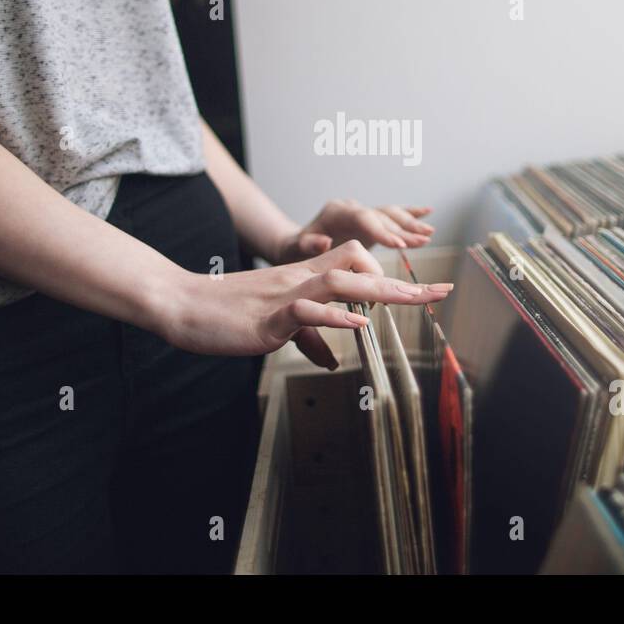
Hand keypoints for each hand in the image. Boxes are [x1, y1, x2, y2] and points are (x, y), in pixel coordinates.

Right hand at [152, 240, 450, 369]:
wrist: (181, 303)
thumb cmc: (224, 314)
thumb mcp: (275, 324)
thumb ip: (307, 335)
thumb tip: (332, 358)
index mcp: (304, 280)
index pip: (357, 265)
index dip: (393, 275)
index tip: (427, 289)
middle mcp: (301, 281)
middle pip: (361, 269)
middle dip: (405, 282)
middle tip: (442, 292)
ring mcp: (285, 296)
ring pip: (340, 280)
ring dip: (380, 289)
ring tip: (414, 297)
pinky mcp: (267, 318)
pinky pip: (305, 310)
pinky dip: (333, 316)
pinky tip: (357, 324)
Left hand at [272, 199, 435, 264]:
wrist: (295, 244)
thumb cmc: (293, 250)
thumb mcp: (293, 249)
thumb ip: (307, 244)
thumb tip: (323, 241)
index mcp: (336, 212)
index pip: (363, 218)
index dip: (382, 231)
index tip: (399, 244)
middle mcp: (351, 208)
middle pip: (381, 215)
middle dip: (402, 228)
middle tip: (422, 241)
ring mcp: (361, 213)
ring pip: (390, 214)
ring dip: (410, 223)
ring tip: (428, 234)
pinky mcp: (369, 221)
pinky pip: (392, 215)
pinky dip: (409, 214)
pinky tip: (428, 213)